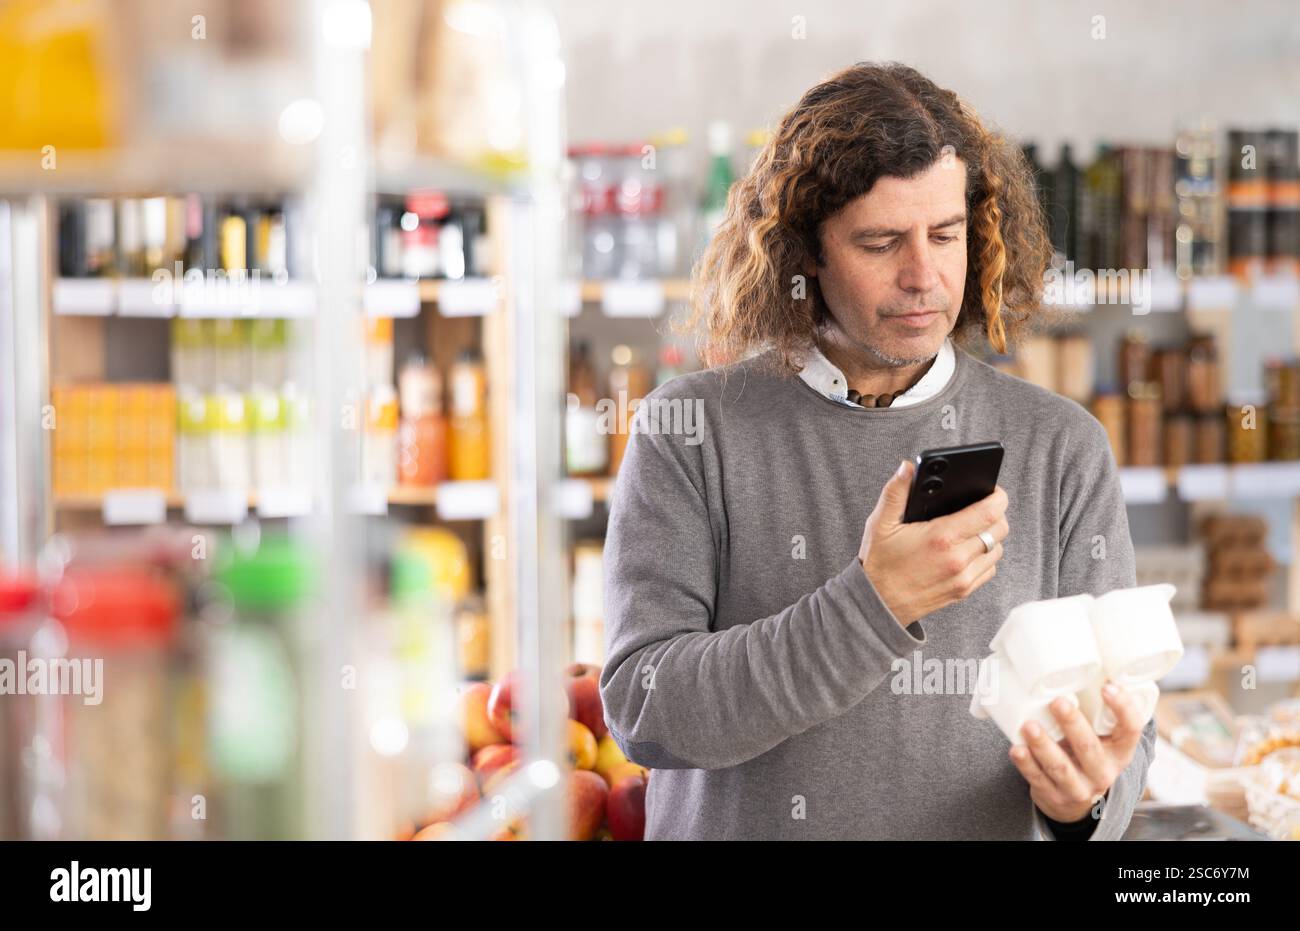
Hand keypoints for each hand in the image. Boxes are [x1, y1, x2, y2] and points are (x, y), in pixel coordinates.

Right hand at [858, 459, 1008, 626]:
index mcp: (941, 537)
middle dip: (995, 514)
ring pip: (997, 549)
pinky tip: (966, 550)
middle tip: (980, 508)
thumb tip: (907, 467)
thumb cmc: (879, 563)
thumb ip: (896, 491)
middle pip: (1000, 529)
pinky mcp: (964, 591)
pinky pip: (989, 568)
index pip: (990, 513)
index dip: (997, 497)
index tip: (991, 491)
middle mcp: (958, 559)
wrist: (878, 604)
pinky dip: (984, 557)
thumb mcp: (880, 523)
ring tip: (972, 529)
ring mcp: (963, 578)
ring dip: (990, 536)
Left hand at [1009, 681, 1142, 822]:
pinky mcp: (1054, 796)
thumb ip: (1094, 710)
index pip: (1131, 729)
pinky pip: (1038, 779)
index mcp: (1120, 751)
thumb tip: (1077, 660)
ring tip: (1029, 725)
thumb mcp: (1100, 737)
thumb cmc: (1085, 752)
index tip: (1108, 686)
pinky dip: (1026, 763)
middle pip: (1090, 748)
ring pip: (1061, 766)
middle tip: (1057, 702)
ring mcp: (1080, 787)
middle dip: (1073, 724)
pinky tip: (1016, 749)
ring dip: (1044, 745)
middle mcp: (1104, 771)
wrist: (1073, 801)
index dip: (1123, 708)